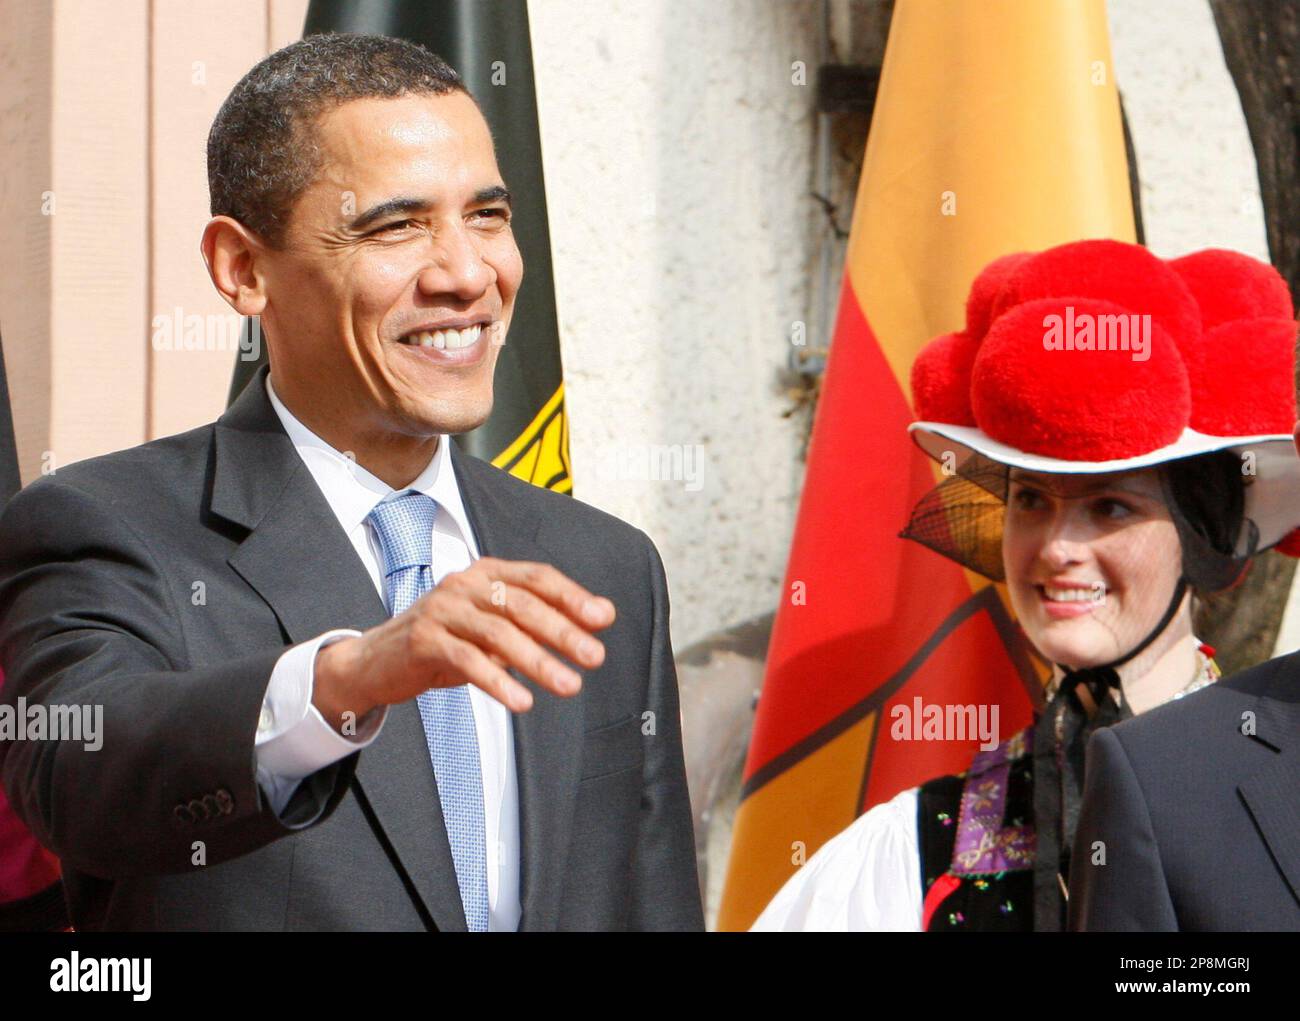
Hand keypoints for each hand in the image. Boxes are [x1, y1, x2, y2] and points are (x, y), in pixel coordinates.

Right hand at [313, 557, 615, 727]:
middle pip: (523, 604)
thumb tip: (600, 616)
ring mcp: (442, 609)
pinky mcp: (423, 639)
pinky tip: (522, 701)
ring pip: (499, 633)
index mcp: (488, 574)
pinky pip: (468, 660)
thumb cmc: (447, 642)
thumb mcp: (495, 627)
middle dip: (563, 631)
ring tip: (569, 686)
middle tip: (595, 657)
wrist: (377, 661)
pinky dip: (498, 681)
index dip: (573, 597)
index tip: (603, 619)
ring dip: (538, 662)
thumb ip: (540, 619)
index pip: (538, 578)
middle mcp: (465, 584)